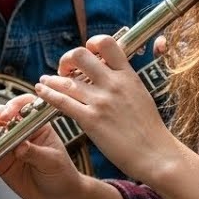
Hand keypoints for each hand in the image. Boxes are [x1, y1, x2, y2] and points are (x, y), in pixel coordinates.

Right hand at [0, 95, 84, 198]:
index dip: (14, 106)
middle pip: (0, 116)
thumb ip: (35, 153)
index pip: (24, 105)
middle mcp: (19, 130)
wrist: (57, 197)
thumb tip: (20, 146)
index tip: (7, 114)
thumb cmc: (62, 175)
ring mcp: (7, 144)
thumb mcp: (52, 162)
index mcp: (37, 124)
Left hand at [33, 34, 177, 181]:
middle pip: (80, 55)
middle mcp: (113, 84)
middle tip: (65, 69)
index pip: (107, 43)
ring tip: (45, 80)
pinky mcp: (91, 120)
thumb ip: (123, 80)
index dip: (92, 43)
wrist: (156, 154)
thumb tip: (107, 69)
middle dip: (67, 58)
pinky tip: (41, 91)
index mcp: (128, 75)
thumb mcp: (140, 94)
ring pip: (66, 80)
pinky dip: (48, 94)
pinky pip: (62, 102)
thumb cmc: (149, 129)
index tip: (86, 53)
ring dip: (51, 79)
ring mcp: (101, 101)